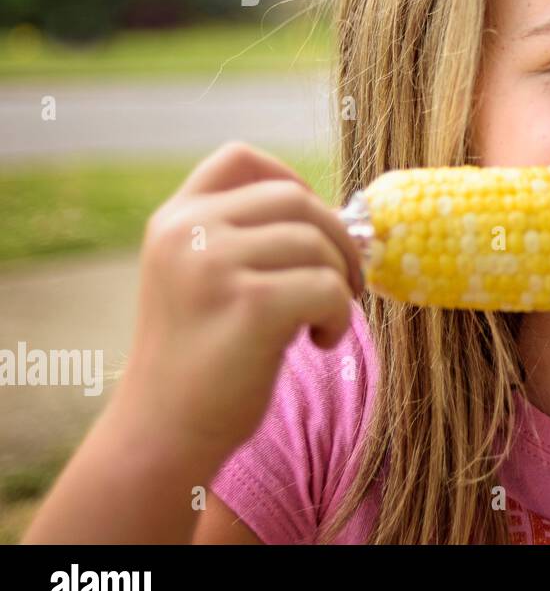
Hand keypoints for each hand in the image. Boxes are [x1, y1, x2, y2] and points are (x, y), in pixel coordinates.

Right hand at [116, 141, 361, 470]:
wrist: (162, 433)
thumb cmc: (200, 358)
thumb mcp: (201, 277)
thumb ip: (245, 236)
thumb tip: (342, 215)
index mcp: (174, 219)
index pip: (239, 157)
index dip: (289, 179)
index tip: (310, 224)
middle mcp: (187, 232)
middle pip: (295, 199)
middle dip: (336, 238)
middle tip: (344, 283)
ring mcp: (215, 265)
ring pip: (317, 244)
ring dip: (340, 283)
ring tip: (323, 321)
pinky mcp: (251, 305)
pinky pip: (328, 288)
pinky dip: (340, 317)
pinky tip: (320, 343)